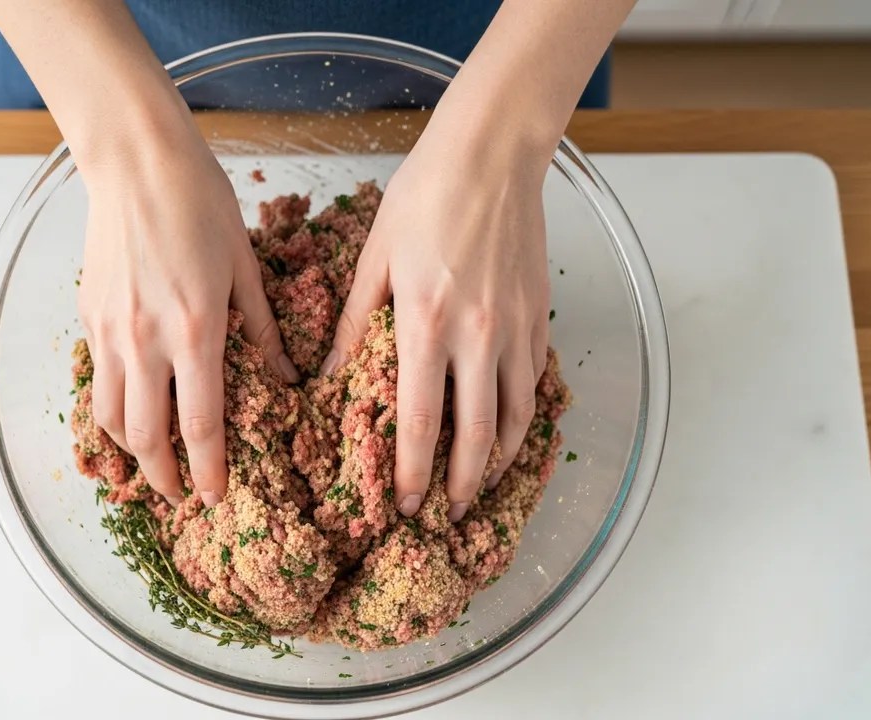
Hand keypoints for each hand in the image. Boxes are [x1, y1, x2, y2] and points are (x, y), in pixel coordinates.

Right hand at [78, 129, 298, 506]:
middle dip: (164, 479)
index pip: (199, 425)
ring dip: (131, 454)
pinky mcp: (88, 315)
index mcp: (195, 329)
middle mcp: (145, 340)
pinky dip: (110, 412)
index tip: (214, 497)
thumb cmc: (202, 202)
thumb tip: (287, 377)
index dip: (206, 471)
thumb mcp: (246, 266)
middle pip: (145, 437)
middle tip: (181, 497)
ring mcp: (109, 330)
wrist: (136, 159)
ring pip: (109, 418)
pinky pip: (96, 381)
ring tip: (153, 467)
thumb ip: (263, 329)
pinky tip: (129, 415)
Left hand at [323, 123, 552, 522]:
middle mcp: (478, 335)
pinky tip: (509, 432)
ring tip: (479, 488)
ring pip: (515, 417)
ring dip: (498, 463)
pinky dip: (523, 417)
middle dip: (460, 485)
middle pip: (476, 434)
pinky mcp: (539, 315)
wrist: (492, 153)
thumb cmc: (424, 195)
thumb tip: (331, 375)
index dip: (413, 471)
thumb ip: (357, 323)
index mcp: (427, 322)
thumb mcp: (374, 257)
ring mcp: (516, 327)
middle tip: (444, 514)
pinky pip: (533, 382)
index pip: (421, 420)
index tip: (404, 503)